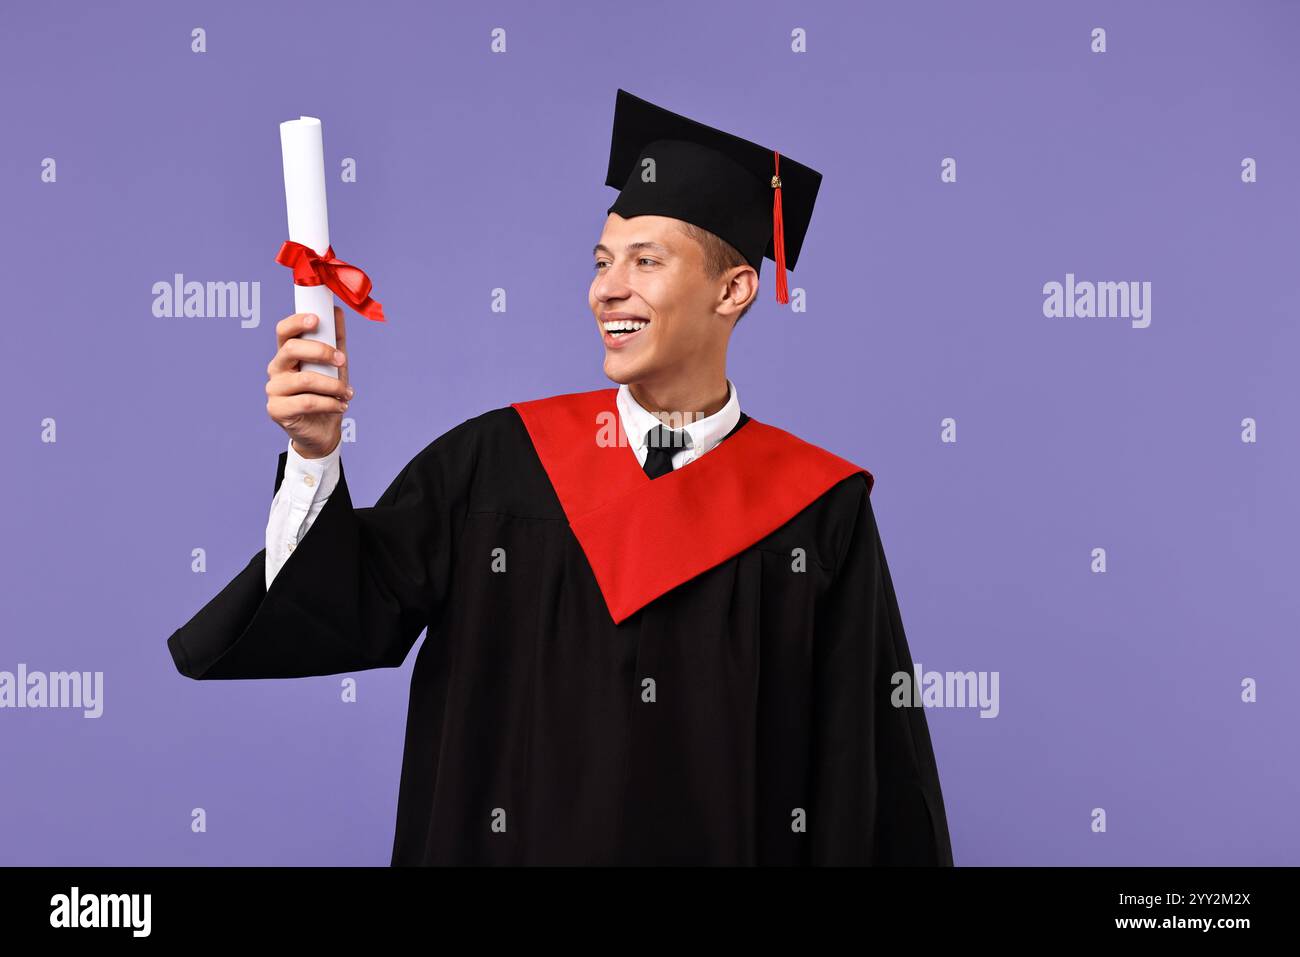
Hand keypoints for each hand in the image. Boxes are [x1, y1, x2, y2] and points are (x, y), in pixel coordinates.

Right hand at [265, 306, 352, 457]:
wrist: (323, 430)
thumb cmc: (326, 393)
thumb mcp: (335, 366)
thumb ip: (335, 340)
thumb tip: (337, 311)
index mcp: (287, 354)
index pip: (284, 331)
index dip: (297, 322)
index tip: (317, 319)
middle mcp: (276, 368)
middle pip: (291, 349)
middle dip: (321, 351)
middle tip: (342, 360)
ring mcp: (274, 389)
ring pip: (304, 379)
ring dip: (332, 385)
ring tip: (347, 392)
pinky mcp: (277, 410)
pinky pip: (306, 402)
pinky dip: (329, 404)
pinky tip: (341, 405)